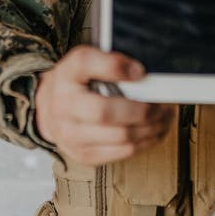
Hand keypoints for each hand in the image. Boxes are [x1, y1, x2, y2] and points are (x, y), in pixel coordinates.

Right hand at [35, 45, 174, 165]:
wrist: (49, 109)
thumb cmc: (74, 82)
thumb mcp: (84, 60)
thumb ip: (108, 60)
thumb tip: (138, 72)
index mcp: (66, 77)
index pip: (87, 65)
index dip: (115, 68)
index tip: (140, 71)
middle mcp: (64, 108)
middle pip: (109, 112)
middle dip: (145, 108)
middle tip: (165, 103)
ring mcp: (72, 137)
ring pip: (122, 136)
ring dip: (152, 127)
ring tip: (166, 116)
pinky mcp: (85, 155)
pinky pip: (123, 151)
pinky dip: (146, 141)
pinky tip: (155, 131)